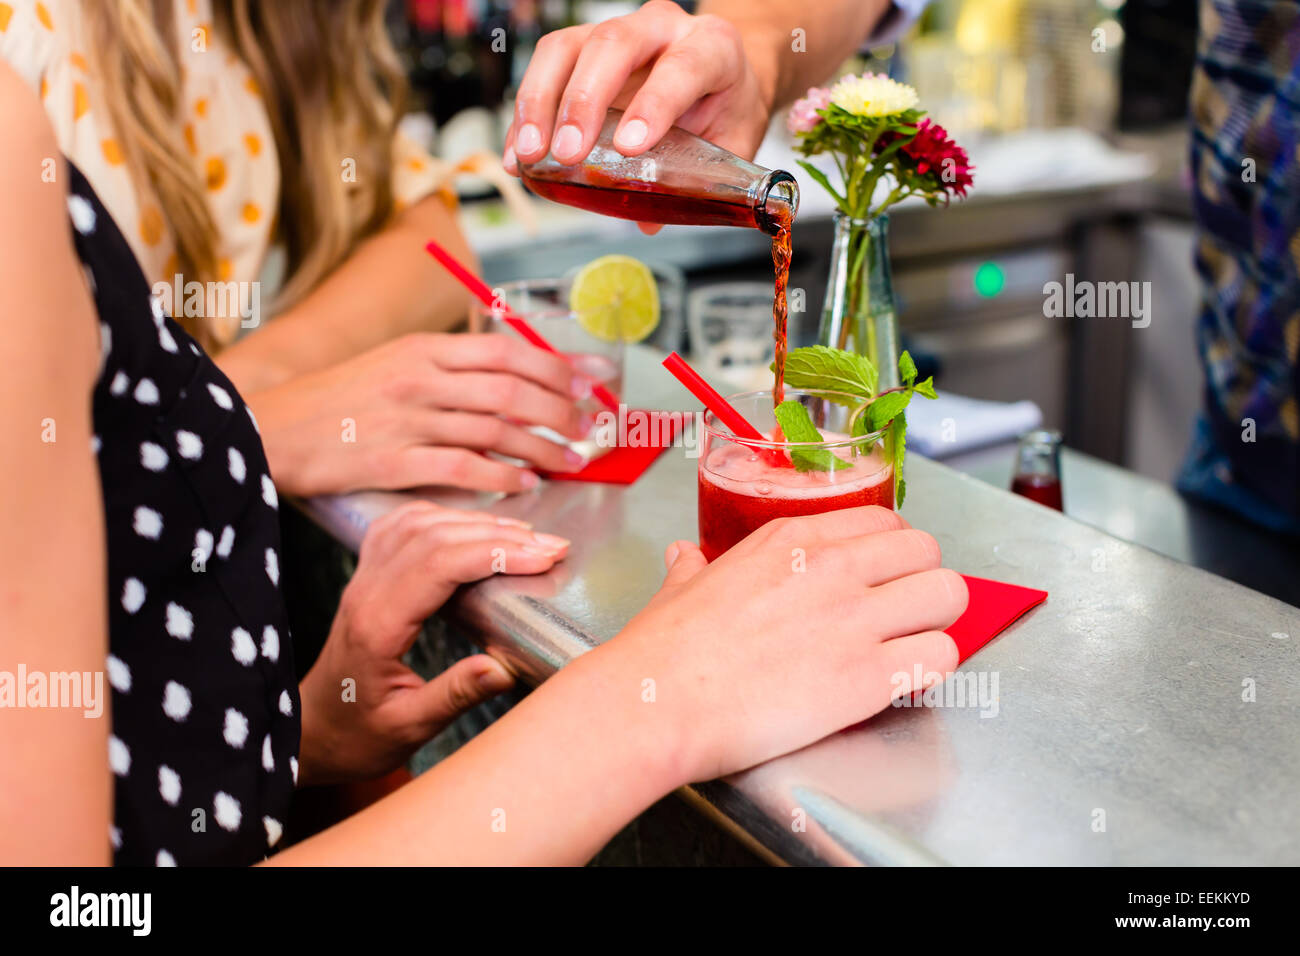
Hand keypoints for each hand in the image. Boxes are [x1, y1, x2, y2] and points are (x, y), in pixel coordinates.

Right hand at [248, 332, 592, 496]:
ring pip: (495, 430)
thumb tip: (511, 379)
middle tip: (588, 429)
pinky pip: (463, 468)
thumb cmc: (338, 401)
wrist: (270, 428)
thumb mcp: (393, 365)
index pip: (507, 352)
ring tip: (570, 460)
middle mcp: (420, 379)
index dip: (557, 367)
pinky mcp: (392, 462)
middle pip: (512, 390)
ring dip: (542, 447)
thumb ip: (448, 370)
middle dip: (560, 410)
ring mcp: (407, 420)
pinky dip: (502, 476)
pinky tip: (525, 484)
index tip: (591, 379)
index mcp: (424, 350)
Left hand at [297, 502, 569, 784]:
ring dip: (476, 521)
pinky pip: (402, 524)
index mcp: (378, 624)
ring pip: (420, 522)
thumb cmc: (357, 734)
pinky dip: (444, 516)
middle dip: (500, 534)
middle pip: (436, 535)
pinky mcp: (368, 574)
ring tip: (525, 535)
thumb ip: (455, 695)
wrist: (313, 729)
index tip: (543, 558)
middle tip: (552, 546)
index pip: (440, 564)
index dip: (496, 552)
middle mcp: (367, 590)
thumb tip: (504, 668)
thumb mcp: (408, 728)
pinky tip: (473, 525)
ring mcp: (364, 577)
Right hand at [504, 1, 774, 228]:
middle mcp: (661, 28)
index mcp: (711, 47)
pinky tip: (519, 155)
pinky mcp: (582, 47)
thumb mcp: (731, 141)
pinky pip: (546, 68)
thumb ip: (701, 179)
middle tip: (568, 154)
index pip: (682, 66)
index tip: (628, 147)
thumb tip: (648, 221)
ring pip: (567, 47)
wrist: (718, 75)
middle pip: (613, 44)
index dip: (654, 104)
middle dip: (583, 101)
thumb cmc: (724, 105)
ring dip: (541, 101)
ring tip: (531, 154)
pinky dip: (527, 114)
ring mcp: (617, 32)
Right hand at [584, 506, 967, 784]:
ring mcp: (855, 621)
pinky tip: (901, 680)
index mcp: (792, 540)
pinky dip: (931, 668)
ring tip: (909, 645)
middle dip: (923, 580)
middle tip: (902, 611)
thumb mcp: (680, 587)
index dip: (891, 550)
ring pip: (949, 595)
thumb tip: (685, 557)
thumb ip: (694, 567)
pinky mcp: (869, 678)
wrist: (660, 703)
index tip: (881, 575)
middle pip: (928, 550)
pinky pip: (943, 656)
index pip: (884, 520)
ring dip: (936, 621)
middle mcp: (833, 568)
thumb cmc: (664, 650)